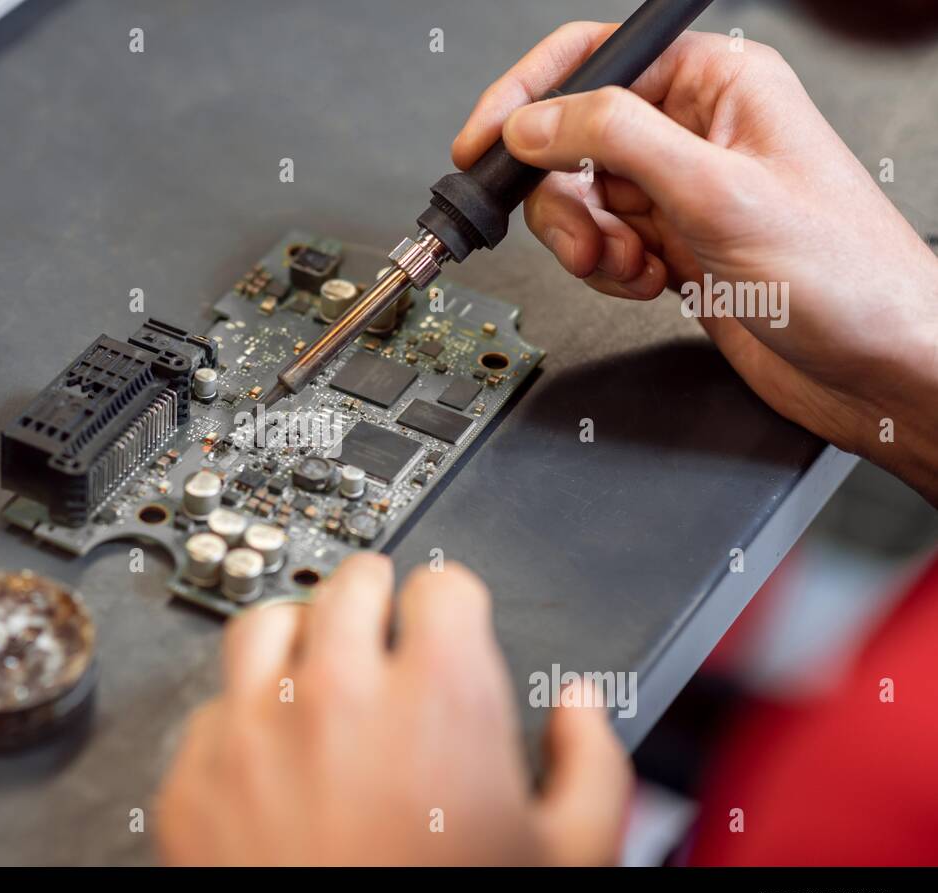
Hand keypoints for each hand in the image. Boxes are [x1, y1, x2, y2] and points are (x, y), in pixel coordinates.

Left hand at [155, 554, 629, 865]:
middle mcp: (339, 697)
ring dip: (299, 638)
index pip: (442, 585)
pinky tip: (271, 756)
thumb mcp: (569, 858)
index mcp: (439, 698)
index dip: (453, 603)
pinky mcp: (194, 781)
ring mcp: (254, 734)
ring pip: (265, 625)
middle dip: (377, 600)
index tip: (448, 621)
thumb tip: (581, 711)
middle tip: (385, 632)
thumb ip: (590, 766)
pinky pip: (210, 711)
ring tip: (320, 671)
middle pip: (351, 584)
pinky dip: (243, 720)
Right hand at [454, 24, 937, 503]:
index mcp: (720, 84)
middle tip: (583, 239)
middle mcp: (697, 131)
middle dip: (564, 197)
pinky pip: (603, 243)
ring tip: (627, 267)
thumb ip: (616, 141)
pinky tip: (647, 284)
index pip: (596, 59)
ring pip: (582, 198)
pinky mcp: (675, 244)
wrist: (874, 366)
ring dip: (589, 242)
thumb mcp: (718, 194)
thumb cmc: (844, 275)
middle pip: (574, 139)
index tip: (485, 142)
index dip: (530, 98)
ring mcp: (683, 190)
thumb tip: (536, 120)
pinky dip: (608, 271)